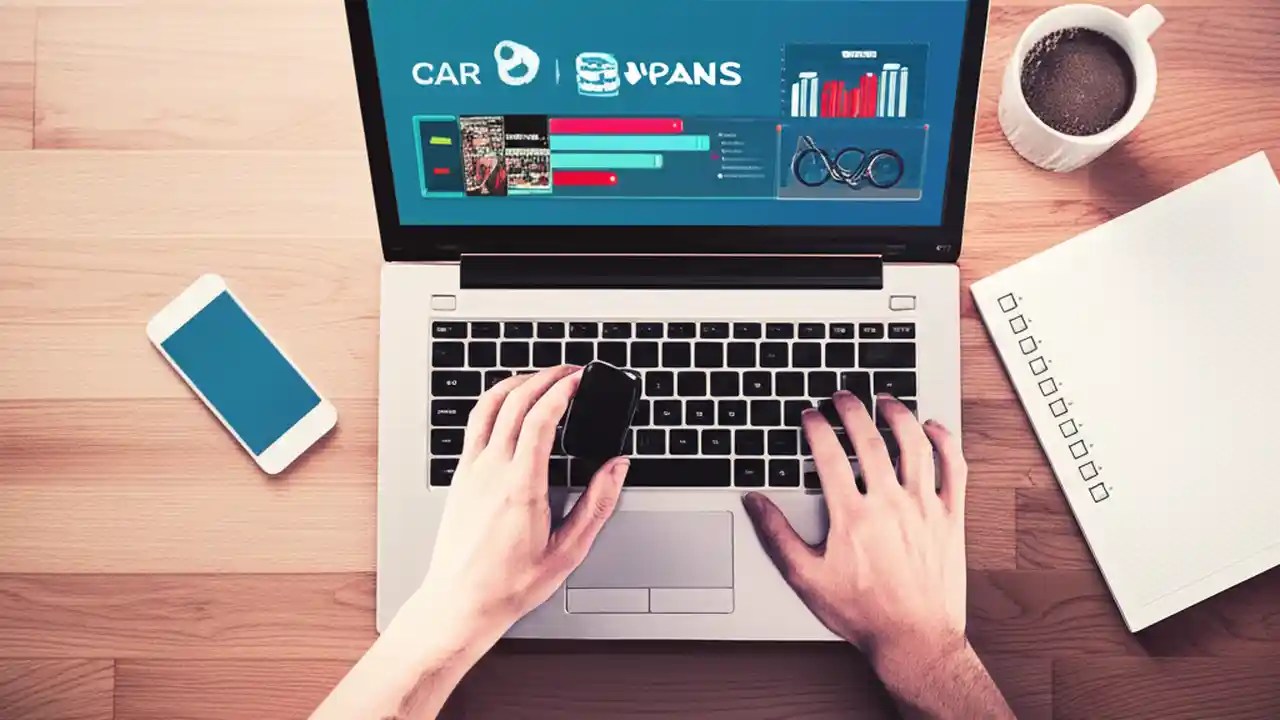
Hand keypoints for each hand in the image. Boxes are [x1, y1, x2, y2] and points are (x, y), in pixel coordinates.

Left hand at [415, 365, 630, 644]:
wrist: (460, 603)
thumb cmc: (510, 584)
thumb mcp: (568, 551)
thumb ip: (597, 505)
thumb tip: (616, 468)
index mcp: (520, 487)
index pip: (539, 420)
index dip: (562, 391)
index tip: (579, 379)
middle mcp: (491, 471)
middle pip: (514, 402)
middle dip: (544, 378)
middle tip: (569, 372)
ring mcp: (471, 471)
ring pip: (489, 406)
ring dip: (517, 383)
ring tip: (540, 378)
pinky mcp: (460, 476)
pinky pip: (475, 424)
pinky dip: (494, 402)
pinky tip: (508, 405)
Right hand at [743, 392, 967, 664]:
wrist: (914, 639)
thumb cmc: (863, 613)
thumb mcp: (806, 577)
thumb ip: (777, 535)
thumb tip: (755, 503)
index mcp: (852, 516)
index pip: (829, 455)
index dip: (816, 427)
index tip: (810, 415)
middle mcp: (890, 504)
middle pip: (869, 439)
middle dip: (852, 409)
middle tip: (842, 396)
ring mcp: (924, 507)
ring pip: (914, 444)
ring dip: (898, 414)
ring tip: (885, 400)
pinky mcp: (950, 516)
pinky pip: (953, 468)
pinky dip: (944, 441)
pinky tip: (932, 428)